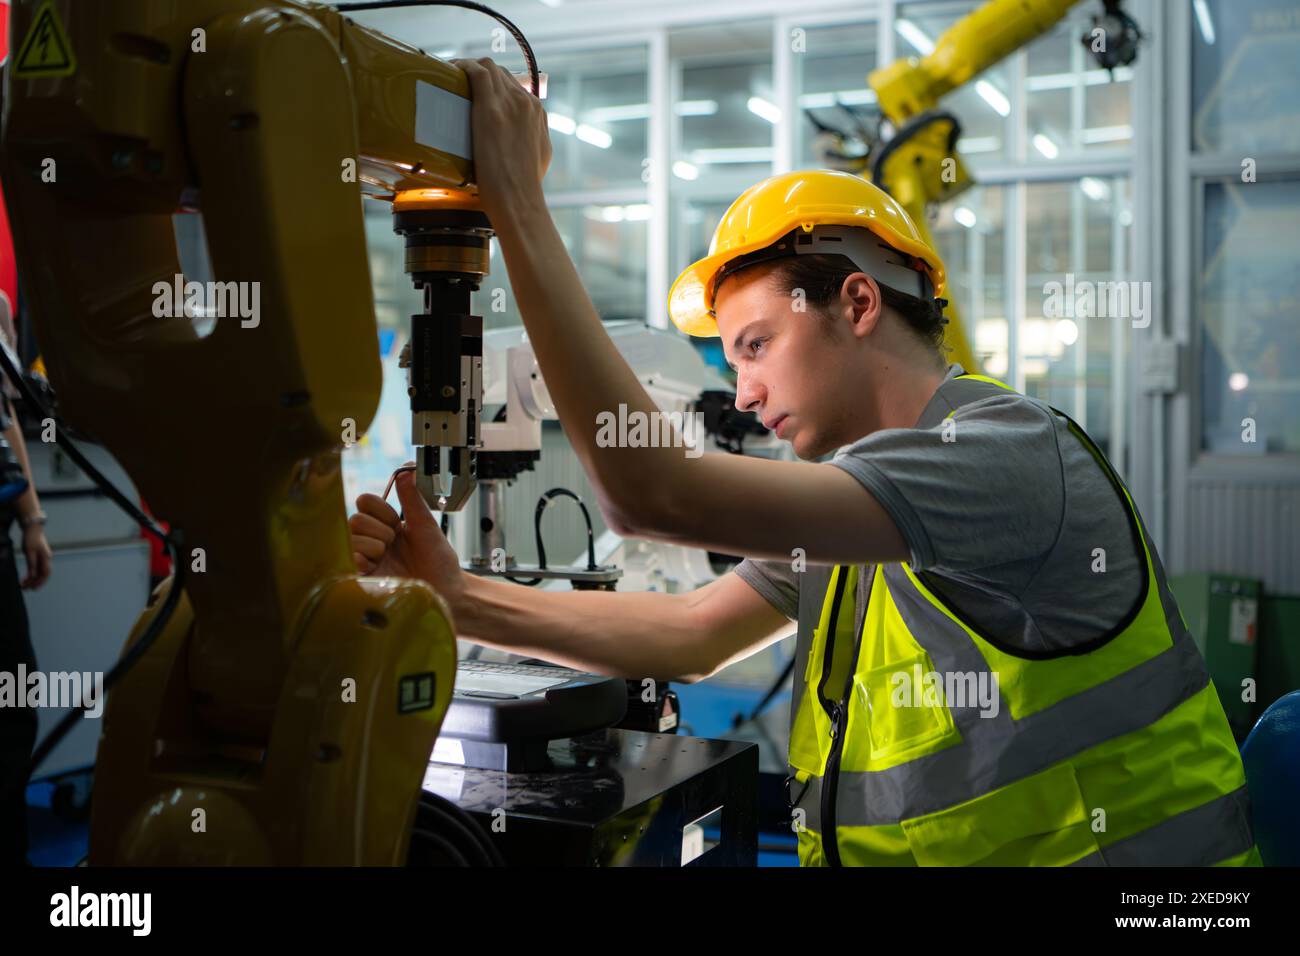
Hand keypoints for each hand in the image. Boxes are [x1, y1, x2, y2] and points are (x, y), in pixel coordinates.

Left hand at [21, 523, 50, 589]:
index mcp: (46, 557)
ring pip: (39, 573)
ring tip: (24, 586)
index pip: (45, 573)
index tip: (33, 588)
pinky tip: (25, 578)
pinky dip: (31, 575)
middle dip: (36, 583)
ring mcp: (43, 559)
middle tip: (27, 589)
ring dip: (33, 580)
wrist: (32, 529)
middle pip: (43, 574)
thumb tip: (32, 576)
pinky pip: (36, 569)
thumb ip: (31, 564)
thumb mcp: (29, 551)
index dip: (40, 582)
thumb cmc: (31, 538)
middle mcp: (46, 559)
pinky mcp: (38, 558)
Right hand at [349, 468, 465, 608]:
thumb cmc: (439, 561)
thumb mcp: (425, 525)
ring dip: (374, 546)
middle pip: (355, 518)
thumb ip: (412, 499)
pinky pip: (348, 558)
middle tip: (395, 544)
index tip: (398, 523)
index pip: (365, 501)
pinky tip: (377, 566)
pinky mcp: (363, 577)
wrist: (445, 590)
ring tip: (389, 558)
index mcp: (386, 524)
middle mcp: (373, 539)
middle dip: (379, 530)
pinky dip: (362, 559)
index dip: (381, 510)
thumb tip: (406, 470)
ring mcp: (367, 557)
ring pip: (350, 536)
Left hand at [453, 57, 551, 222]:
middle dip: (479, 73)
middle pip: (500, 73)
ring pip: (488, 67)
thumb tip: (523, 139)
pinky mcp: (491, 109)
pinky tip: (450, 71)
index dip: (494, 85)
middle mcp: (526, 103)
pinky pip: (477, 72)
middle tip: (459, 83)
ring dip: (468, 67)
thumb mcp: (538, 160)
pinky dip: (462, 66)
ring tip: (451, 75)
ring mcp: (510, 103)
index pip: (513, 86)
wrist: (519, 199)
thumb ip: (532, 140)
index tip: (477, 92)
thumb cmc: (524, 189)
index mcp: (537, 114)